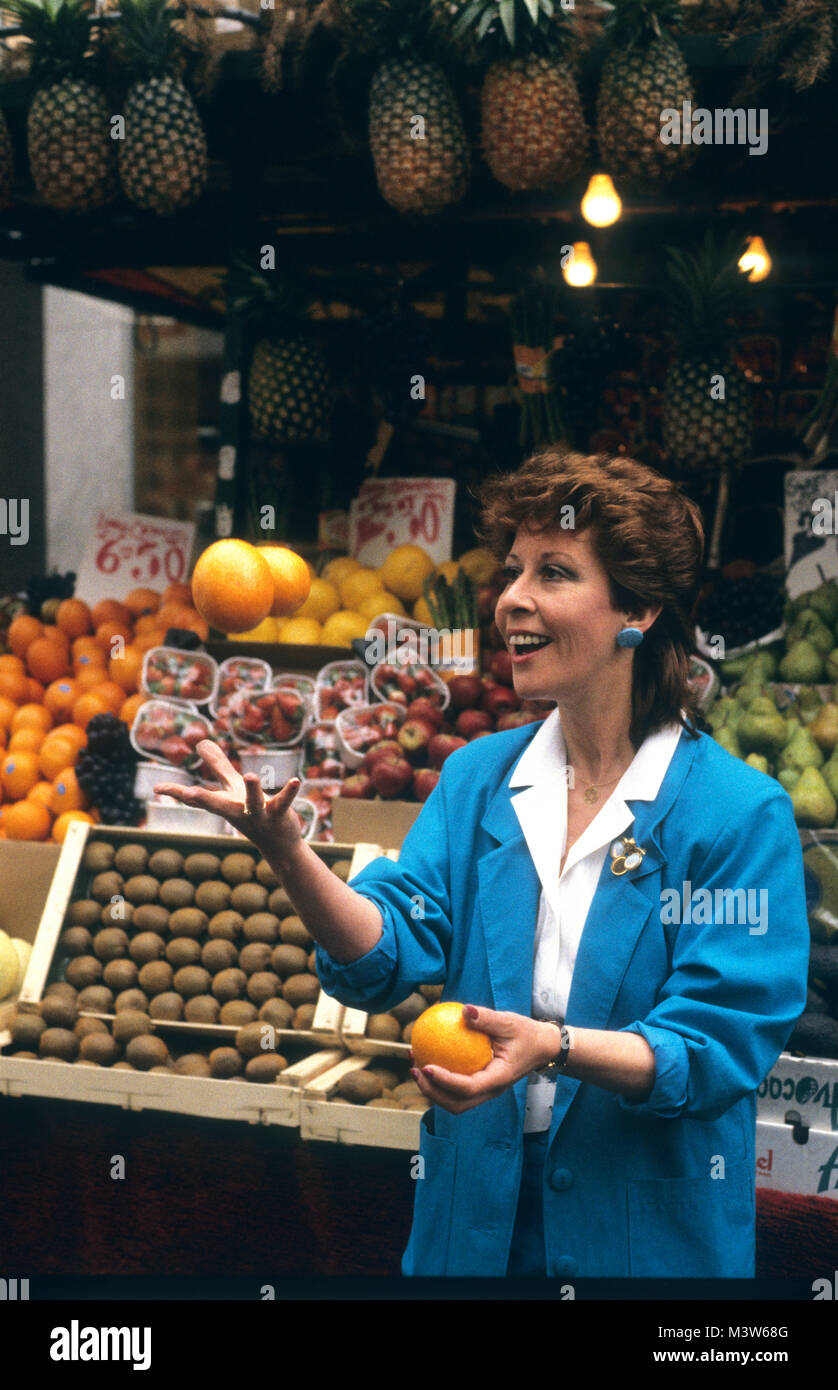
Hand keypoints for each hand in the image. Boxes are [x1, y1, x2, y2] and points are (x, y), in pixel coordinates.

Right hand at [153, 739, 302, 859]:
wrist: (279, 845)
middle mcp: (237, 811)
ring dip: (252, 790)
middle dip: (203, 799)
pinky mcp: (279, 815)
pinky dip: (289, 792)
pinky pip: (284, 803)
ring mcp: (258, 815)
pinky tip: (296, 781)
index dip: (176, 792)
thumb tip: (200, 742)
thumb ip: (217, 765)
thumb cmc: (252, 812)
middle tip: (188, 792)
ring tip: (249, 775)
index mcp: (224, 803)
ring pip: (253, 803)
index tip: (156, 788)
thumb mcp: (233, 787)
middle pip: (217, 805)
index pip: (196, 799)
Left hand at [410, 1005, 555, 1114]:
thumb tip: (464, 1010)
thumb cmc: (526, 1033)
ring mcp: (485, 1091)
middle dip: (432, 1091)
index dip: (445, 1081)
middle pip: (456, 1104)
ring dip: (433, 1089)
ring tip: (415, 1066)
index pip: (468, 1087)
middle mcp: (491, 1091)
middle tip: (415, 1069)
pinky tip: (427, 1058)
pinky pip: (457, 1089)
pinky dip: (440, 1080)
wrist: (542, 1047)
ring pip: (454, 1101)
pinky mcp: (480, 1085)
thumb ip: (487, 1018)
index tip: (426, 1066)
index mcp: (498, 1079)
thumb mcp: (510, 1022)